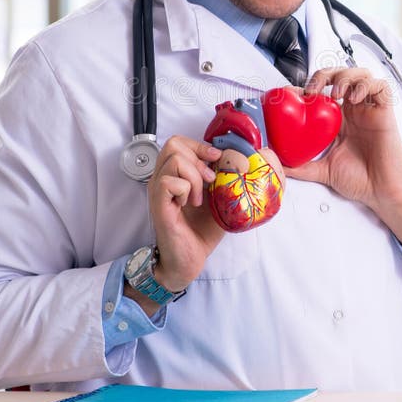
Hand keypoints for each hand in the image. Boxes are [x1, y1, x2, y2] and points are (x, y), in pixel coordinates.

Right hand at [146, 136, 225, 292]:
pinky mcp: (158, 204)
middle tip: (209, 180)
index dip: (200, 145)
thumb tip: (243, 158)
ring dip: (195, 176)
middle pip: (173, 144)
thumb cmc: (202, 231)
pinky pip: (169, 182)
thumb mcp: (219, 197)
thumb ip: (225, 177)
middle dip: (198, 158)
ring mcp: (158, 190)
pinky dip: (186, 190)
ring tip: (199, 197)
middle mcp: (162, 178)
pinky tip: (189, 204)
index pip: (178, 141)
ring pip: (174, 160)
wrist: (189, 259)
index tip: (216, 159)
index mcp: (174, 173)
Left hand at [285, 68, 401, 258]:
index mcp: (339, 119)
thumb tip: (278, 164)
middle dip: (325, 75)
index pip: (323, 90)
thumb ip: (302, 166)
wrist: (382, 193)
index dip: (309, 85)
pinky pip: (380, 87)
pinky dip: (366, 85)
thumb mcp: (323, 170)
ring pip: (360, 74)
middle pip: (340, 75)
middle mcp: (354, 110)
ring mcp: (370, 109)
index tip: (293, 94)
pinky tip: (355, 98)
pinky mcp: (385, 112)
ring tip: (335, 93)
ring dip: (345, 77)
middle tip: (312, 89)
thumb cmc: (360, 180)